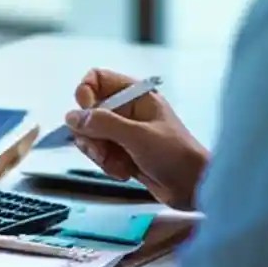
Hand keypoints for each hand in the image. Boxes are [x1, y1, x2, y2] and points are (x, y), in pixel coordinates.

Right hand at [65, 68, 208, 210]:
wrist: (194, 187)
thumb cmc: (177, 155)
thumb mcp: (138, 136)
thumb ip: (104, 123)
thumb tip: (73, 116)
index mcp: (135, 95)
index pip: (97, 80)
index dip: (86, 94)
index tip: (86, 115)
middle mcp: (127, 110)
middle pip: (88, 112)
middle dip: (90, 134)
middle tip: (102, 149)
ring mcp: (124, 132)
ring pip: (90, 135)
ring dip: (99, 153)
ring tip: (118, 164)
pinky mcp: (122, 152)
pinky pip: (99, 153)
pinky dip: (107, 164)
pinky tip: (124, 172)